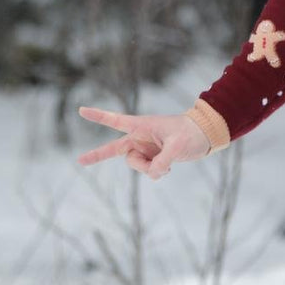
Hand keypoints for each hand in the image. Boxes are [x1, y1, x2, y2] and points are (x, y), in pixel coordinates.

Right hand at [76, 106, 210, 179]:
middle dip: (97, 155)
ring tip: (166, 164)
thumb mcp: (178, 146)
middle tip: (79, 160)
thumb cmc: (190, 133)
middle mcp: (140, 137)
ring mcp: (146, 148)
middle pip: (116, 150)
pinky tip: (169, 168)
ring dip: (148, 168)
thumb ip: (163, 160)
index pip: (115, 120)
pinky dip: (156, 172)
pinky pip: (148, 171)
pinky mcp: (153, 158)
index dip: (98, 116)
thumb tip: (153, 173)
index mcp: (142, 125)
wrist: (204, 135)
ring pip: (135, 165)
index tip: (80, 111)